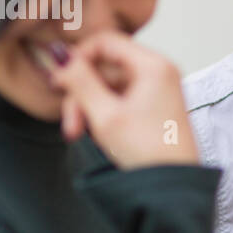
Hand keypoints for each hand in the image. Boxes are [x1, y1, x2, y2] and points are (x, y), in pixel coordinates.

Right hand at [50, 31, 199, 169]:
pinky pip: (119, 100)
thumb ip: (80, 82)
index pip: (105, 41)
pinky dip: (102, 115)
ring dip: (88, 107)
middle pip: (105, 66)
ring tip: (80, 134)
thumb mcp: (105, 115)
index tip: (60, 81)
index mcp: (154, 66)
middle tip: (71, 123)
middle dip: (81, 93)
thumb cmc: (150, 155)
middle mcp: (159, 73)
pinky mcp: (153, 108)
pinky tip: (97, 135)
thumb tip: (61, 56)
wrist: (172, 190)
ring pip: (108, 86)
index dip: (77, 58)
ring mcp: (157, 91)